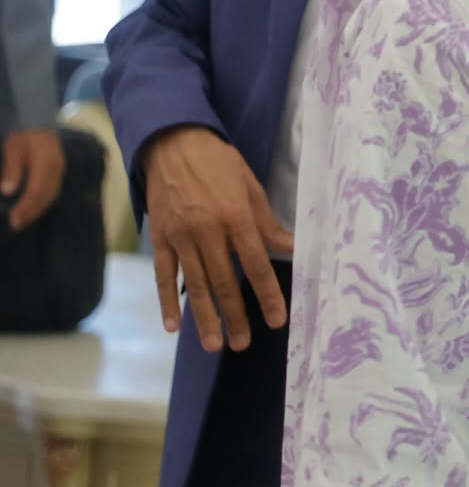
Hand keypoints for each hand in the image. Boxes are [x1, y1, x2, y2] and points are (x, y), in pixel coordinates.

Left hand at [1, 128, 65, 230]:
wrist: (39, 124)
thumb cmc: (24, 136)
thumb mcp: (13, 147)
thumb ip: (11, 168)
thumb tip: (7, 191)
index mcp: (46, 163)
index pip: (37, 190)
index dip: (25, 207)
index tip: (13, 219)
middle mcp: (57, 170)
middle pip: (46, 197)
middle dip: (31, 213)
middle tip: (15, 225)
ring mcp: (60, 172)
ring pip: (51, 196)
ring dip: (37, 211)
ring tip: (22, 221)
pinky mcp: (59, 174)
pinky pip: (53, 193)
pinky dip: (42, 204)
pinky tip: (33, 209)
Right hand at [142, 126, 291, 350]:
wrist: (173, 142)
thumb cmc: (219, 163)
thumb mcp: (251, 186)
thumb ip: (268, 222)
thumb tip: (291, 248)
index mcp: (236, 218)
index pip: (256, 264)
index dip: (267, 294)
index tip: (276, 319)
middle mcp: (207, 232)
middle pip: (223, 282)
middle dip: (234, 316)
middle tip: (242, 344)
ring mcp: (180, 237)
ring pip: (194, 284)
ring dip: (204, 317)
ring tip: (215, 344)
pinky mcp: (159, 238)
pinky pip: (163, 274)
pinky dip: (166, 301)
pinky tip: (173, 325)